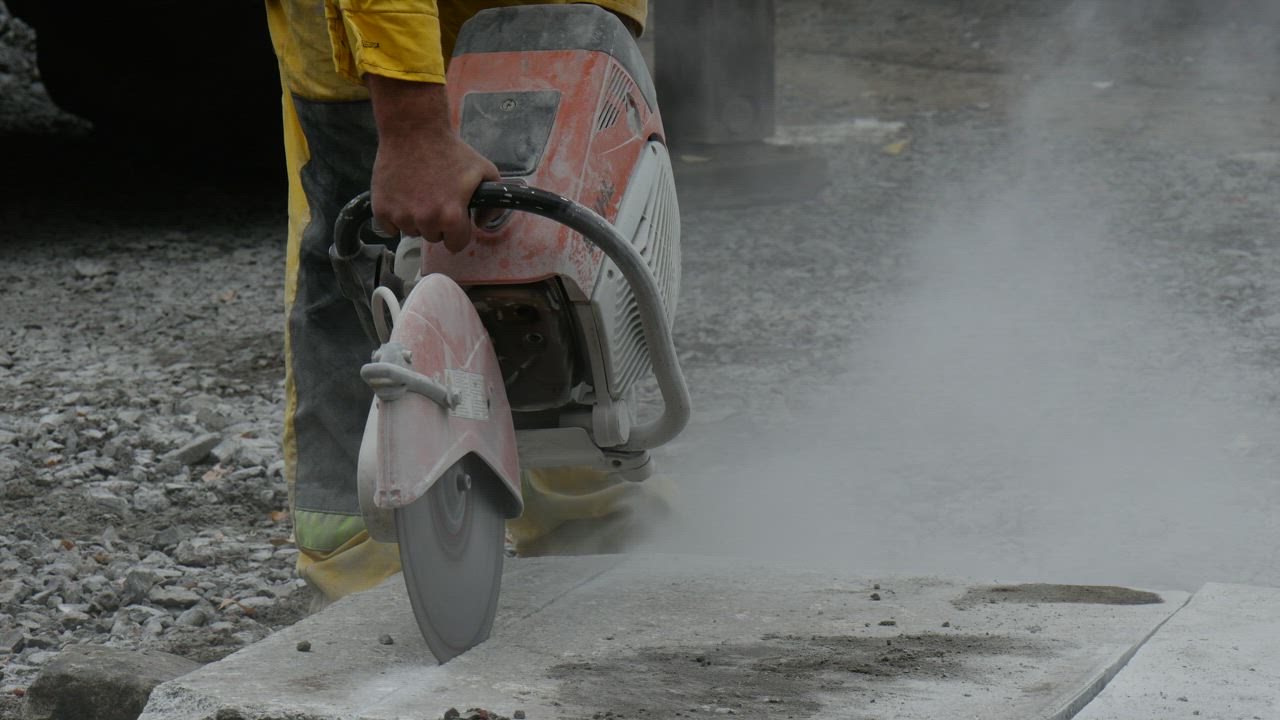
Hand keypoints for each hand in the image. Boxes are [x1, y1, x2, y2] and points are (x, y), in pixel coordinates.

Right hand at [367, 76, 498, 252]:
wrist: (413, 130)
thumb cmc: (449, 150)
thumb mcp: (485, 172)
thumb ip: (492, 204)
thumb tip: (482, 224)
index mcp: (451, 216)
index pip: (456, 244)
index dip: (458, 230)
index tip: (455, 217)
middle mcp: (425, 221)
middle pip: (434, 237)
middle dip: (438, 223)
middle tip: (436, 197)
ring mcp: (401, 216)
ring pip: (412, 231)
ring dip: (416, 219)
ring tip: (419, 192)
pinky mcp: (381, 209)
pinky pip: (390, 227)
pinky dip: (396, 216)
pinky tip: (403, 196)